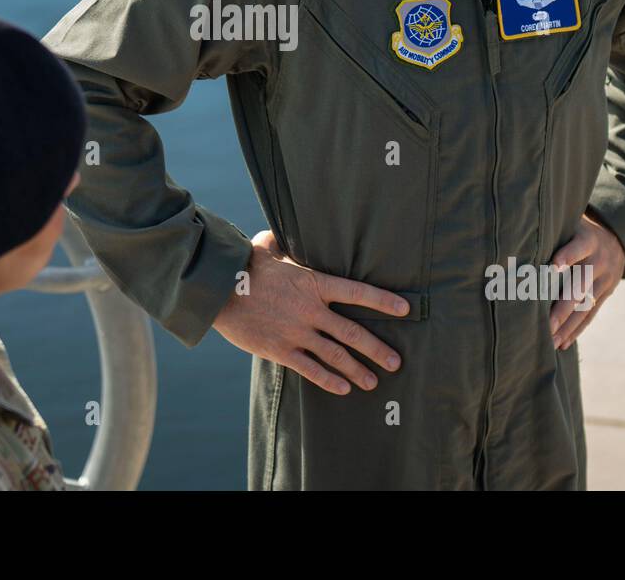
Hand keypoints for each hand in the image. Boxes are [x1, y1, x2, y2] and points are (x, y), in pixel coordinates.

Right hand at [212, 230, 408, 394]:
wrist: (219, 290)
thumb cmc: (243, 268)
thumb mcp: (265, 251)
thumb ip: (276, 245)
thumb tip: (272, 235)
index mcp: (313, 284)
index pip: (357, 292)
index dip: (383, 301)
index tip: (405, 309)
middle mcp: (311, 310)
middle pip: (353, 333)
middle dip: (378, 349)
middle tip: (396, 362)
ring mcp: (297, 332)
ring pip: (337, 356)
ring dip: (358, 371)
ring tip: (373, 382)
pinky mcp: (281, 350)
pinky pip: (311, 369)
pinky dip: (330, 380)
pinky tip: (343, 389)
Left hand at [548, 212, 624, 350]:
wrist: (616, 239)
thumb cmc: (577, 231)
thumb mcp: (571, 224)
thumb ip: (552, 232)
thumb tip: (518, 238)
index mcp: (588, 241)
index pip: (578, 247)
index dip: (567, 255)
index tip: (553, 265)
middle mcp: (599, 262)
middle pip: (580, 287)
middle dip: (563, 307)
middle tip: (547, 324)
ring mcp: (605, 281)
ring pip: (585, 307)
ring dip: (567, 326)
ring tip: (550, 341)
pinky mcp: (606, 294)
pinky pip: (590, 315)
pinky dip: (576, 330)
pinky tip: (562, 343)